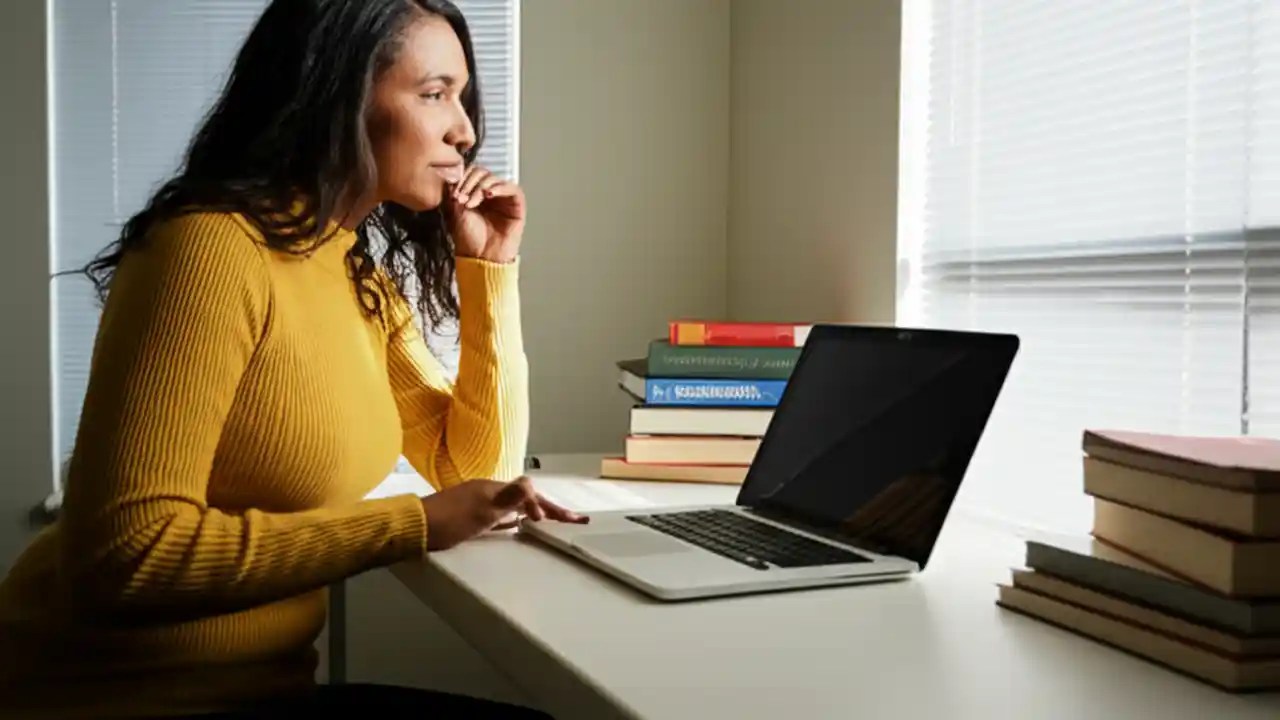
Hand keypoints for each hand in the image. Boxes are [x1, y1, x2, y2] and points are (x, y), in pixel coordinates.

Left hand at [420, 477, 587, 550]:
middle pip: (525, 498)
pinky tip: (516, 524)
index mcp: (494, 488)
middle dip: (549, 508)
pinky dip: (515, 518)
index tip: (568, 521)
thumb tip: (531, 483)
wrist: (415, 527)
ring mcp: (478, 502)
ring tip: (551, 520)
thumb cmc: (449, 520)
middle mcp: (488, 491)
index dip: (549, 508)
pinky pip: (501, 514)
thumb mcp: (482, 510)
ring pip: (514, 505)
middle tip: (571, 518)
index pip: (530, 494)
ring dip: (534, 512)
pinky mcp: (469, 514)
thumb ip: (509, 497)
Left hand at [445, 165, 524, 263]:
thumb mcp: (456, 211)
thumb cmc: (470, 240)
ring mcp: (503, 198)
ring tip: (472, 202)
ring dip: (480, 187)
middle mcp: (489, 193)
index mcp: (474, 192)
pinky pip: (511, 188)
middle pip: (481, 172)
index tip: (453, 190)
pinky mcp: (516, 204)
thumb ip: (455, 191)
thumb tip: (453, 174)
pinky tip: (488, 194)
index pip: (470, 172)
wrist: (481, 258)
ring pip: (494, 178)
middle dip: (469, 183)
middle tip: (461, 197)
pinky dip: (499, 188)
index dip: (462, 177)